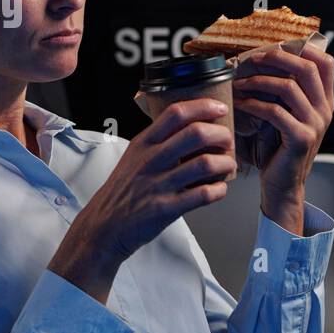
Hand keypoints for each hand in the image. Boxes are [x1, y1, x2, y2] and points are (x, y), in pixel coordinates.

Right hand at [49, 98, 235, 302]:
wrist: (104, 225)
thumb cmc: (123, 190)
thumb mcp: (134, 156)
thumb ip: (158, 140)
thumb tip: (189, 125)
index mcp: (144, 143)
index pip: (176, 113)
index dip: (203, 107)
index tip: (219, 109)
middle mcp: (151, 160)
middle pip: (196, 134)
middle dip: (222, 135)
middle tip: (228, 141)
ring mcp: (159, 184)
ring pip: (205, 164)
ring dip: (225, 163)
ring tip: (229, 165)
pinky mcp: (167, 208)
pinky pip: (203, 194)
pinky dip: (219, 190)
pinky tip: (218, 189)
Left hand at [232, 45, 333, 233]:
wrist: (283, 185)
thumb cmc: (278, 149)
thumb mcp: (288, 116)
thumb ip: (287, 93)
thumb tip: (264, 60)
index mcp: (324, 101)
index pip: (326, 62)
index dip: (302, 49)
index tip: (274, 48)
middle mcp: (324, 110)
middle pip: (308, 68)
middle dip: (278, 58)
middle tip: (253, 59)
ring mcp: (315, 124)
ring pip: (289, 87)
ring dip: (259, 81)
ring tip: (240, 83)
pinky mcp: (301, 138)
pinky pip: (275, 111)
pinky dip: (253, 104)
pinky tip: (241, 104)